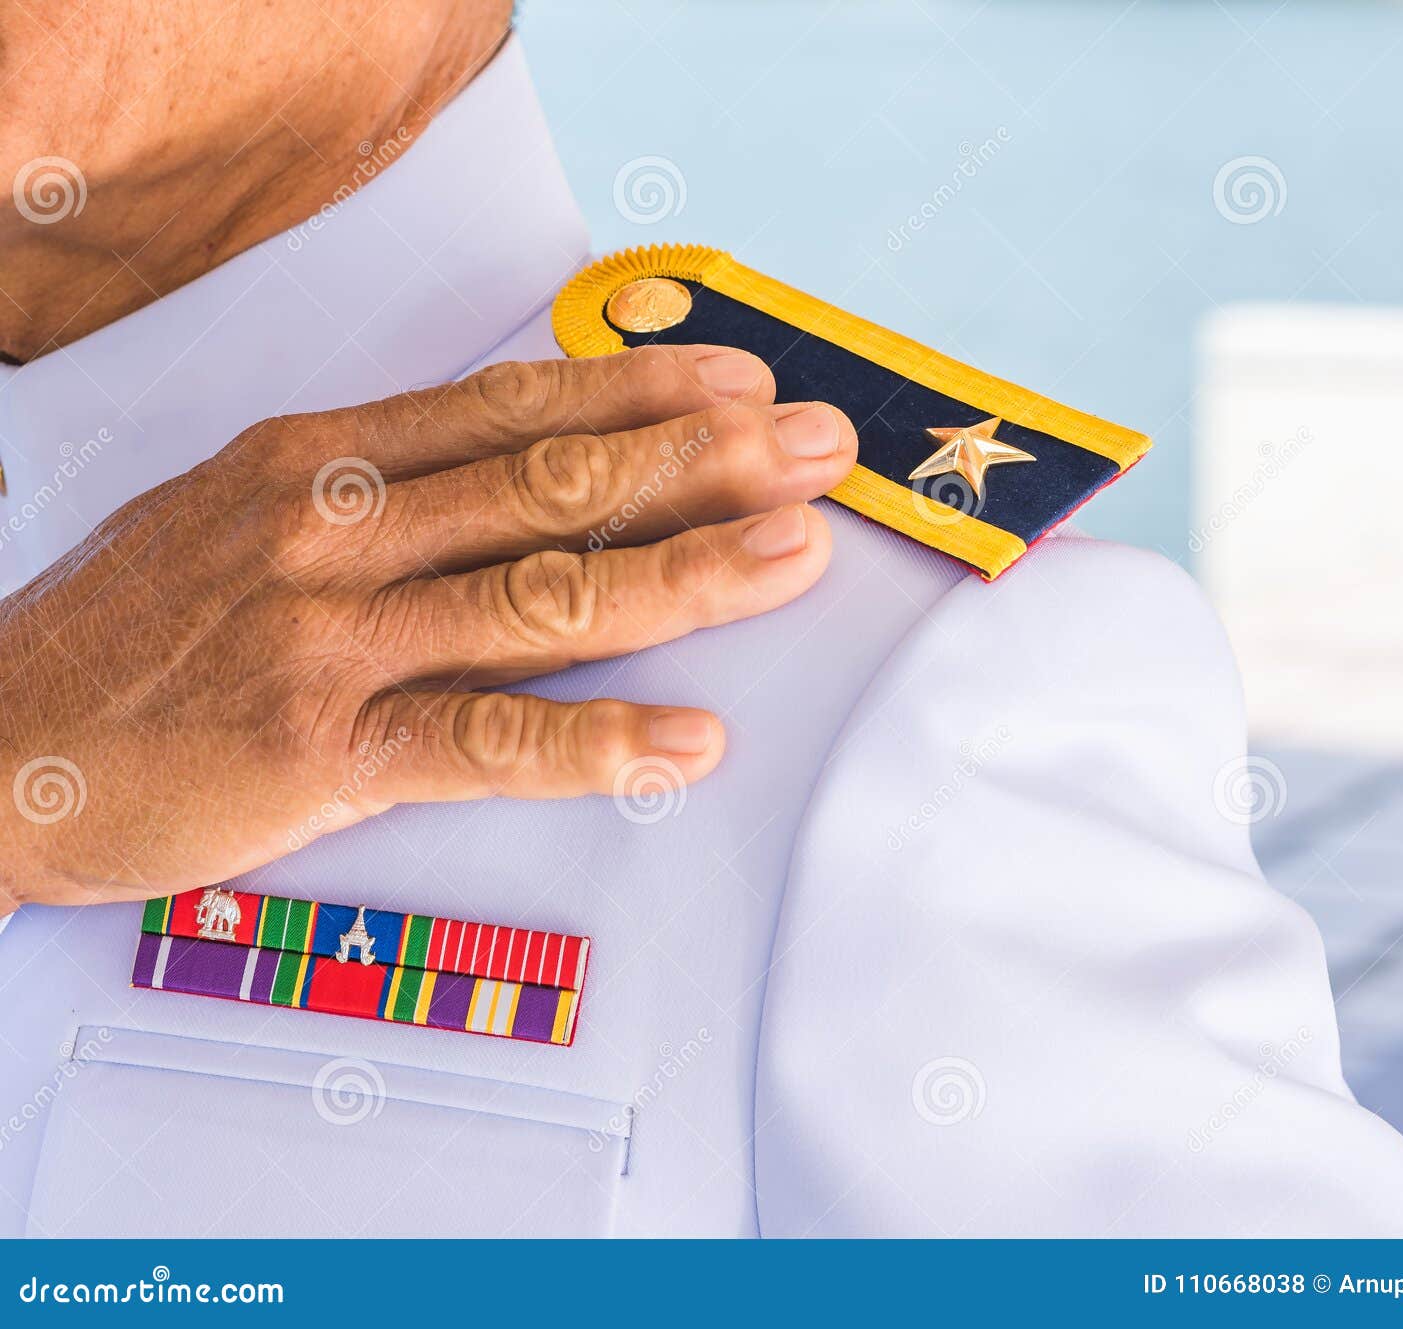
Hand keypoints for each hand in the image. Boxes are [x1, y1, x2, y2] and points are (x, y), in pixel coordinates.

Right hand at [0, 346, 856, 909]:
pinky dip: (599, 742)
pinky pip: (487, 741)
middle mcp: (337, 531)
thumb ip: (385, 493)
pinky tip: (688, 739)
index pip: (514, 406)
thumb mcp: (248, 513)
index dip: (642, 390)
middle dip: (705, 462)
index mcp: (323, 462)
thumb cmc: (133, 631)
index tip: (741, 383)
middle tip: (816, 451)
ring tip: (792, 558)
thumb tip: (520, 474)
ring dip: (687, 573)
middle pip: (555, 483)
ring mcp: (332, 638)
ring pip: (544, 594)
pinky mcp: (322, 750)